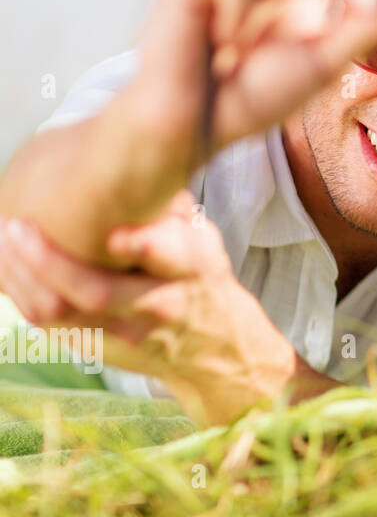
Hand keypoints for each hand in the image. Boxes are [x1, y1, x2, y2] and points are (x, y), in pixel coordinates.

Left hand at [0, 194, 300, 425]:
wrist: (215, 349)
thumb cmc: (203, 284)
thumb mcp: (205, 242)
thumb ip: (170, 212)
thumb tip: (139, 167)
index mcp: (192, 271)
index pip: (174, 259)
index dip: (146, 246)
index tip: (119, 235)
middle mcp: (158, 305)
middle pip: (98, 293)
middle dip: (50, 261)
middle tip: (17, 228)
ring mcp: (126, 333)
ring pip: (61, 314)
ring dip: (24, 278)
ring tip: (4, 242)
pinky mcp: (99, 349)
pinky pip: (47, 326)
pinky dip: (22, 293)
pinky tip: (8, 267)